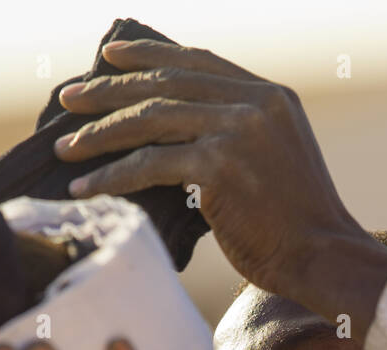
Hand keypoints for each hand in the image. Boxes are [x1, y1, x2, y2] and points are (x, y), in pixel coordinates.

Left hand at [55, 39, 386, 330]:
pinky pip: (149, 164)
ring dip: (99, 135)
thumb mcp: (274, 160)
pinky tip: (85, 187)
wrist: (322, 256)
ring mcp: (237, 130)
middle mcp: (254, 103)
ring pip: (150, 120)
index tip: (108, 58)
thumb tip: (175, 136)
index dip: (148, 56)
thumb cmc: (294, 225)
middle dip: (109, 91)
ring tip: (65, 148)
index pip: (197, 62)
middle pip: (164, 84)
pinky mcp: (218, 165)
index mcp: (269, 96)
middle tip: (68, 99)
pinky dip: (111, 177)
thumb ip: (237, 135)